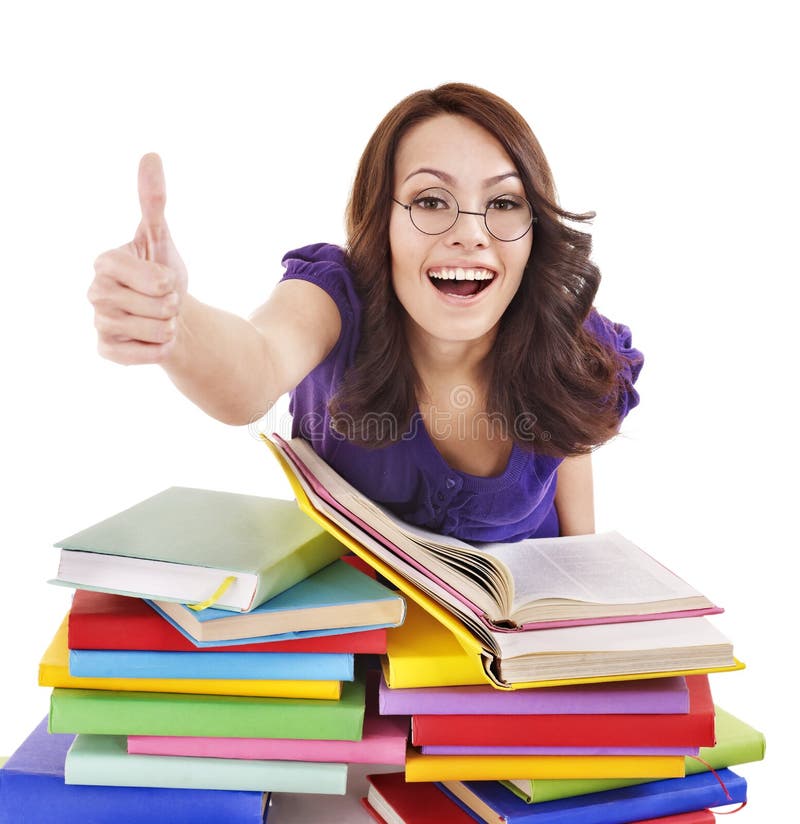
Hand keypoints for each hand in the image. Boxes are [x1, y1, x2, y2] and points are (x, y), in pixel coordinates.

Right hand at [89, 154, 188, 364]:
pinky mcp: (105, 350)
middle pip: (156, 305)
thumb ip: (154, 201)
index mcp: (105, 262)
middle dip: (172, 304)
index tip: (164, 279)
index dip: (166, 280)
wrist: (166, 316)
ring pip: (155, 330)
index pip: (147, 275)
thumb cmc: (161, 273)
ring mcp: (99, 322)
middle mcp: (95, 292)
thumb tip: (151, 156)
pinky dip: (159, 349)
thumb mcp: (160, 237)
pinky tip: (155, 340)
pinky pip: (144, 355)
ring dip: (168, 326)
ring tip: (160, 320)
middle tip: (164, 301)